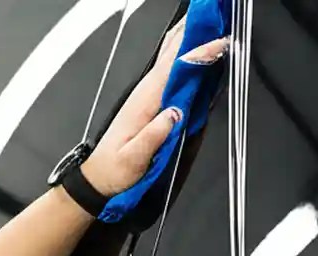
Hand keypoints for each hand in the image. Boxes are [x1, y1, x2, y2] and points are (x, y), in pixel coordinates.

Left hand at [80, 18, 229, 195]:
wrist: (98, 177)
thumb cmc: (115, 170)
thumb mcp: (133, 159)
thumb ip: (154, 136)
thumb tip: (176, 114)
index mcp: (144, 101)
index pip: (174, 69)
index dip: (197, 53)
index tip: (219, 43)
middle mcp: (146, 91)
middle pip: (171, 52)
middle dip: (193, 32)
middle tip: (215, 16)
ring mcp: (148, 94)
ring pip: (170, 57)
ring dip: (188, 37)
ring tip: (208, 22)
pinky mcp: (151, 100)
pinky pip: (171, 70)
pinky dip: (183, 53)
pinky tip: (194, 48)